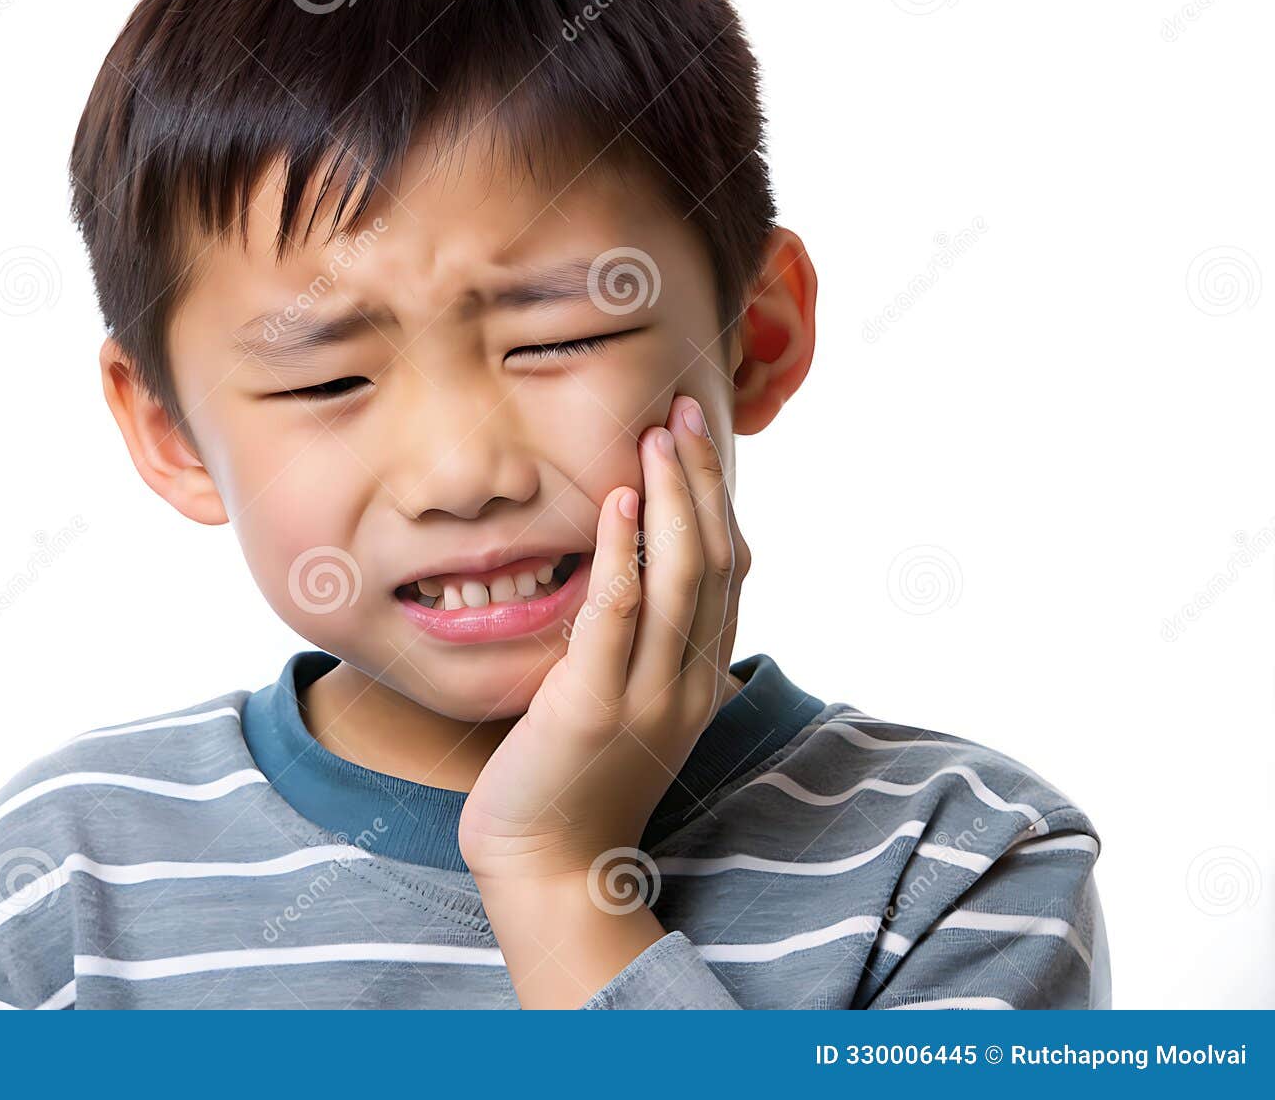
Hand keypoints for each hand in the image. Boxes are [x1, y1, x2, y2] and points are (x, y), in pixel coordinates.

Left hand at [458, 391, 747, 887]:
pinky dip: (623, 548)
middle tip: (685, 410)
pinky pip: (618, 613)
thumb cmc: (576, 779)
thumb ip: (646, 647)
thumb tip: (641, 576)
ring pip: (677, 576)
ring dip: (671, 496)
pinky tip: (617, 497)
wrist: (549, 865)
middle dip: (700, 478)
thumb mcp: (630, 705)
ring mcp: (647, 696)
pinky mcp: (592, 705)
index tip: (696, 436)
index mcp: (700, 678)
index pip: (726, 569)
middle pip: (711, 559)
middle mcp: (688, 682)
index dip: (716, 497)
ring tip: (657, 432)